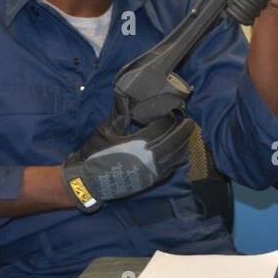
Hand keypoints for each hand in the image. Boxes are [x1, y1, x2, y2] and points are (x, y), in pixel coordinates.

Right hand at [61, 112, 195, 211]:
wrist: (88, 182)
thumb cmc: (95, 155)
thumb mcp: (106, 131)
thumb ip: (120, 115)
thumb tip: (126, 95)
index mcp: (138, 143)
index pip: (163, 127)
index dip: (170, 117)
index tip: (173, 110)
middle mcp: (149, 158)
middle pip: (175, 141)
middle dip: (184, 130)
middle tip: (189, 121)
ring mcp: (152, 171)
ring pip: (176, 156)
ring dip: (184, 144)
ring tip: (186, 134)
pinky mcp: (151, 181)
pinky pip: (171, 168)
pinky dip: (178, 158)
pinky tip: (180, 152)